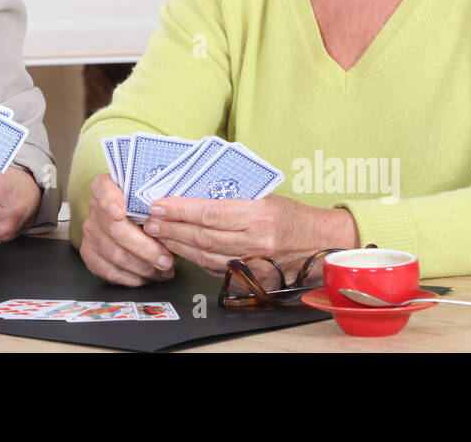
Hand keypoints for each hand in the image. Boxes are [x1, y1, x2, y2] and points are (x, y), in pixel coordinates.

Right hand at [79, 172, 174, 286]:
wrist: (130, 222)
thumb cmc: (146, 209)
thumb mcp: (153, 197)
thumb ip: (159, 203)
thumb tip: (180, 214)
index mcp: (108, 187)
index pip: (102, 188)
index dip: (110, 200)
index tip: (119, 212)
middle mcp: (96, 209)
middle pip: (114, 229)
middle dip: (144, 248)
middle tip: (166, 259)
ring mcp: (90, 232)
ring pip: (115, 254)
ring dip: (144, 267)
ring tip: (164, 269)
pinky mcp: (90, 254)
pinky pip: (111, 272)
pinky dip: (133, 278)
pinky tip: (149, 275)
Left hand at [143, 195, 358, 279]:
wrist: (320, 246)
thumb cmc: (290, 215)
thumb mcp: (264, 196)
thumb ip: (231, 195)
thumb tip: (192, 189)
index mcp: (259, 215)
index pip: (210, 212)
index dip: (180, 210)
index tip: (159, 204)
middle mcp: (256, 243)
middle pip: (203, 237)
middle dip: (172, 228)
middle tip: (150, 220)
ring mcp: (253, 266)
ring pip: (205, 256)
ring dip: (177, 245)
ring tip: (159, 234)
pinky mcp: (251, 282)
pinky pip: (215, 270)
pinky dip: (195, 259)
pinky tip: (180, 249)